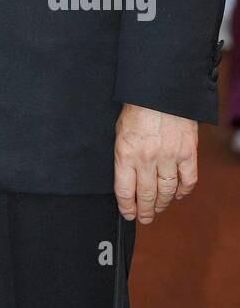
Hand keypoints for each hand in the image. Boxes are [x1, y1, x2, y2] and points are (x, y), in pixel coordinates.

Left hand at [114, 103, 198, 222]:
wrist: (161, 90)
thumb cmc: (138, 107)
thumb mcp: (119, 130)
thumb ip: (123, 155)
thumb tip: (125, 179)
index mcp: (126, 153)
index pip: (124, 191)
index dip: (126, 207)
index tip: (128, 214)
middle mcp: (147, 158)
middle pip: (146, 195)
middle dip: (144, 211)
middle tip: (144, 218)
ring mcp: (169, 157)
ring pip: (166, 192)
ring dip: (162, 204)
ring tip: (158, 209)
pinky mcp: (187, 153)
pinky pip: (188, 181)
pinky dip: (183, 191)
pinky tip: (178, 195)